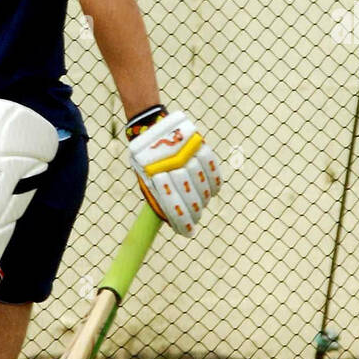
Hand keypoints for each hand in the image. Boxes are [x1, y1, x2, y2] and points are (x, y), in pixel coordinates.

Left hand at [127, 108, 220, 235]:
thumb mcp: (144, 176)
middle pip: (189, 195)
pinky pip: (211, 165)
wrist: (149, 125)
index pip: (172, 204)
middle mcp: (170, 163)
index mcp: (152, 174)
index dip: (182, 221)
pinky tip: (212, 191)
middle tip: (195, 220)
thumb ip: (157, 196)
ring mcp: (185, 152)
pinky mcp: (196, 142)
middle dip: (194, 212)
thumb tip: (171, 222)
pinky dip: (214, 180)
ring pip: (201, 181)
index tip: (187, 233)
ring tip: (202, 205)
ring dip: (204, 198)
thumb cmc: (146, 158)